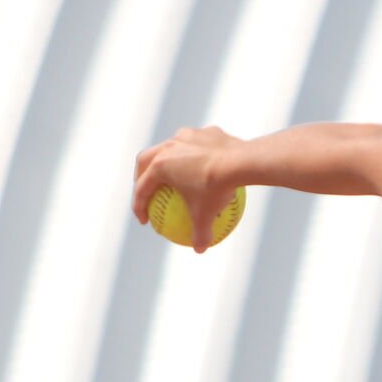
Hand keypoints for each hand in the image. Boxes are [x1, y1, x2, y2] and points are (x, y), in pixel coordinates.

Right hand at [132, 125, 243, 252]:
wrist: (241, 161)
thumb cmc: (218, 188)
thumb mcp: (207, 215)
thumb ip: (200, 233)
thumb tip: (199, 249)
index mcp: (160, 165)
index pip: (142, 189)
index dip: (139, 207)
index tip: (145, 221)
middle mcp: (169, 146)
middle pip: (145, 161)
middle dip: (141, 176)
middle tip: (147, 190)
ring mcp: (187, 136)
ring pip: (170, 147)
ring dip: (167, 160)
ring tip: (175, 174)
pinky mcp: (205, 132)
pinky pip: (197, 146)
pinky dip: (195, 156)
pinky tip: (206, 167)